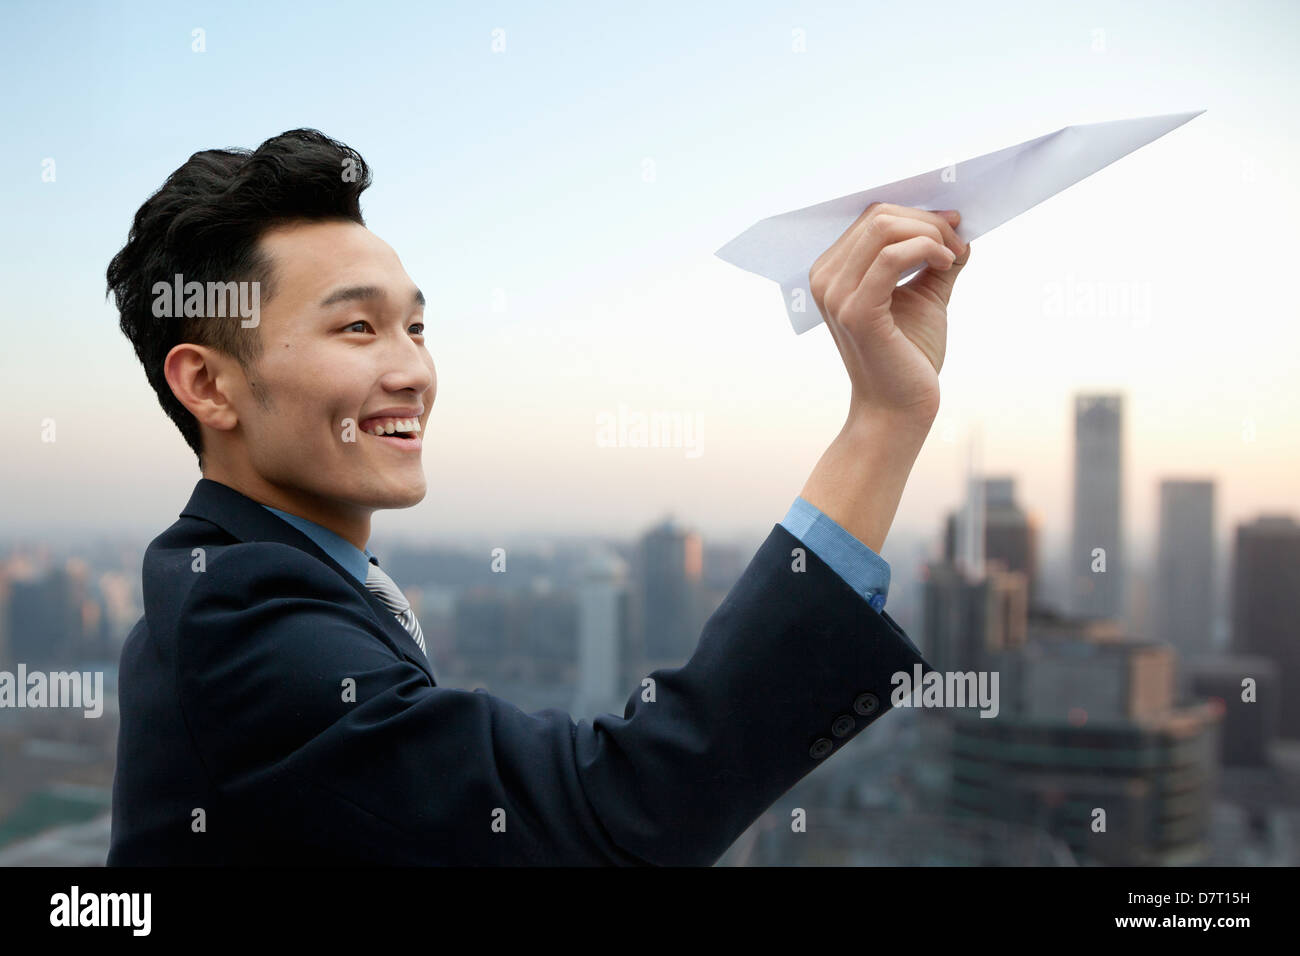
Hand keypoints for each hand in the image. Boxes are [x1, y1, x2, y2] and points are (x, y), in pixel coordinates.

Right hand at [809, 203, 970, 424]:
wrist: (899, 409)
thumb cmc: (908, 356)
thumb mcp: (923, 296)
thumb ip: (933, 260)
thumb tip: (957, 227)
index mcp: (832, 272)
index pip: (873, 217)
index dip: (919, 215)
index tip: (954, 230)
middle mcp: (824, 279)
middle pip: (879, 216)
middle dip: (928, 223)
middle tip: (959, 245)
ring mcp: (835, 295)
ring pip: (884, 228)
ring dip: (930, 234)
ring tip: (953, 257)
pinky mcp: (856, 311)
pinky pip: (891, 257)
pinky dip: (926, 250)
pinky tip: (946, 264)